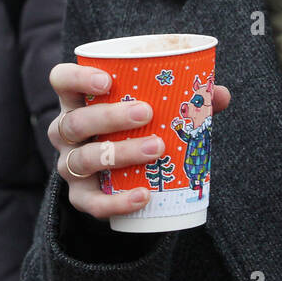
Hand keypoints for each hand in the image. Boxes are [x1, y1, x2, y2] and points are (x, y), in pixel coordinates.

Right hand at [48, 63, 230, 219]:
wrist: (117, 178)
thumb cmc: (132, 131)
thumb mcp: (147, 112)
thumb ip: (182, 100)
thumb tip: (220, 94)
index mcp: (77, 102)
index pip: (61, 81)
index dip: (77, 77)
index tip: (108, 81)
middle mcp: (65, 133)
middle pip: (74, 122)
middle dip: (109, 117)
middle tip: (146, 113)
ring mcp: (69, 166)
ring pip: (83, 159)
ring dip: (120, 153)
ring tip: (155, 148)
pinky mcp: (79, 197)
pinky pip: (92, 203)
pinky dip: (117, 201)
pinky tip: (143, 195)